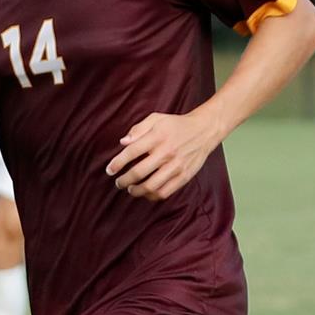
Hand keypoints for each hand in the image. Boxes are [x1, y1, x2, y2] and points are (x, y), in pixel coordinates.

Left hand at [105, 109, 224, 201]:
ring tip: (130, 189)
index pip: (131, 152)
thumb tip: (123, 142)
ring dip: (136, 191)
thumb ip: (138, 129)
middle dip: (123, 180)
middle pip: (138, 172)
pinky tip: (146, 192)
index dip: (117, 163)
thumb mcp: (156, 119)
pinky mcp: (184, 176)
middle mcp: (166, 152)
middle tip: (118, 182)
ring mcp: (176, 166)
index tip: (109, 170)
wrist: (204, 130)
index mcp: (157, 137)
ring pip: (151, 186)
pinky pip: (165, 192)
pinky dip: (152, 196)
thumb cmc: (176, 125)